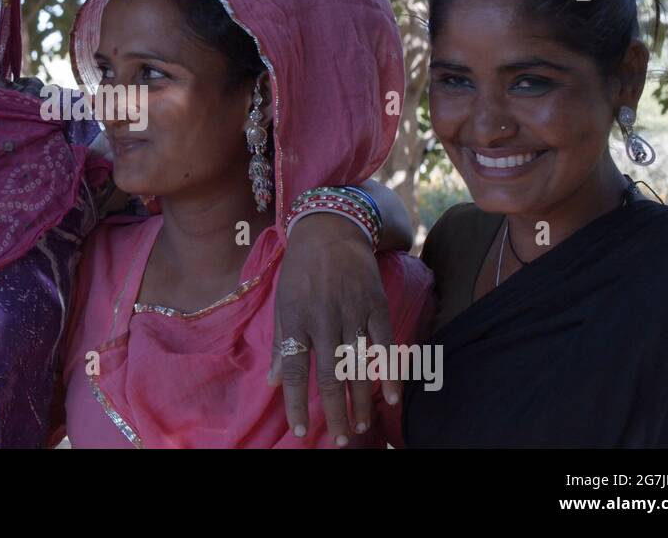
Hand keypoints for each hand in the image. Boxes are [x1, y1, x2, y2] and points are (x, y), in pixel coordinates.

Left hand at [269, 212, 396, 444]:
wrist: (331, 229)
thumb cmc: (301, 270)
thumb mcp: (283, 303)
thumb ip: (281, 343)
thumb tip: (274, 382)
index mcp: (296, 320)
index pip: (296, 371)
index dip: (297, 403)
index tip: (300, 430)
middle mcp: (323, 320)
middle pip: (329, 376)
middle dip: (334, 412)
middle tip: (339, 439)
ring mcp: (352, 312)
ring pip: (358, 366)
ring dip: (361, 401)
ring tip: (360, 426)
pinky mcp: (376, 305)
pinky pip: (384, 345)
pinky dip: (390, 373)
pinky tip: (392, 397)